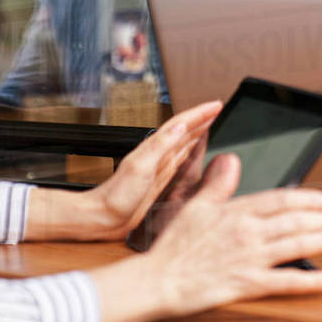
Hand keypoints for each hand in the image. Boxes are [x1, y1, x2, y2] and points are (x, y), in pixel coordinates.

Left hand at [80, 100, 219, 239]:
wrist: (103, 216)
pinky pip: (181, 160)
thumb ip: (159, 145)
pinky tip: (195, 151)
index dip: (199, 114)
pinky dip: (191, 152)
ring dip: (198, 132)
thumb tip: (179, 127)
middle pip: (185, 130)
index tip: (216, 105)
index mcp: (154, 148)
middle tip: (218, 110)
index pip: (181, 124)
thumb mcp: (140, 167)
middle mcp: (158, 155)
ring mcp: (159, 167)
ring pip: (184, 143)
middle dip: (202, 119)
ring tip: (211, 123)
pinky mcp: (160, 180)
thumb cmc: (117, 195)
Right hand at [88, 154, 321, 321]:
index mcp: (236, 211)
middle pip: (295, 221)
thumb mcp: (194, 206)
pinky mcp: (247, 284)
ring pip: (297, 246)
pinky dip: (312, 281)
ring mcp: (249, 258)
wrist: (159, 280)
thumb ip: (217, 184)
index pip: (281, 199)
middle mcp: (247, 232)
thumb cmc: (174, 246)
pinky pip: (286, 283)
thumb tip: (230, 160)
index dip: (308, 198)